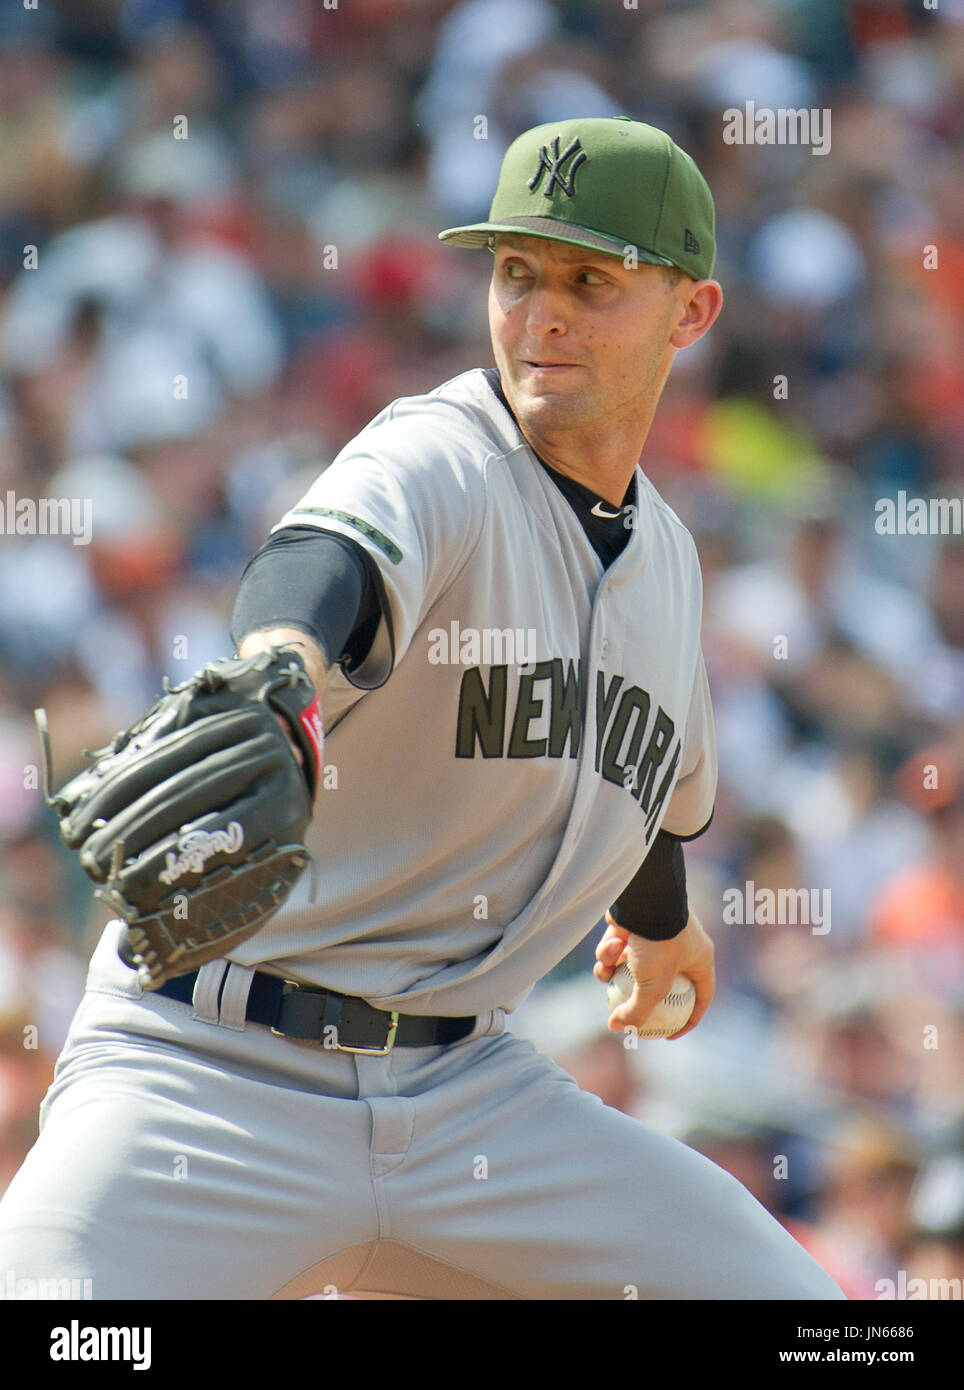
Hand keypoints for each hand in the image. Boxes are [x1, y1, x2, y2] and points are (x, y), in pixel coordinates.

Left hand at [593, 909, 714, 1040]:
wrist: (644, 899)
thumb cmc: (659, 942)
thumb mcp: (652, 986)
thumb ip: (637, 1012)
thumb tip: (617, 1027)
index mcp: (699, 959)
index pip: (701, 997)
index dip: (688, 1019)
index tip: (668, 1034)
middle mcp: (680, 945)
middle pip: (660, 981)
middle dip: (639, 996)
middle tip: (625, 1012)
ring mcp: (656, 933)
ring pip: (632, 964)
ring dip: (614, 971)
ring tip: (604, 973)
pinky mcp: (634, 922)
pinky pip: (620, 946)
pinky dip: (609, 950)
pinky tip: (606, 948)